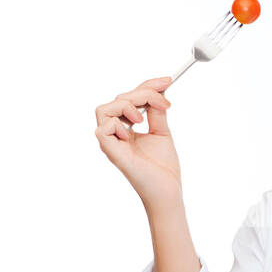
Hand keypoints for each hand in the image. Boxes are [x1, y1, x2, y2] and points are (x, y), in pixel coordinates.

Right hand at [95, 77, 180, 208]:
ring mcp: (111, 142)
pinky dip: (118, 124)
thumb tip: (158, 92)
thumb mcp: (161, 132)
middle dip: (143, 93)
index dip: (147, 85)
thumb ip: (156, 112)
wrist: (167, 190)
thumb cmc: (163, 168)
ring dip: (127, 105)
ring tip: (143, 119)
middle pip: (119, 98)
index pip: (130, 98)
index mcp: (127, 128)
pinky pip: (102, 128)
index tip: (168, 81)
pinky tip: (133, 132)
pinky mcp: (110, 151)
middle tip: (164, 102)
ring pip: (104, 108)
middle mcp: (116, 133)